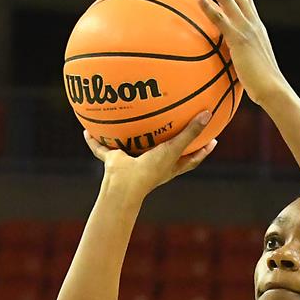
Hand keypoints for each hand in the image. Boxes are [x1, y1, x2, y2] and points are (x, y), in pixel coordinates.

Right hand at [86, 117, 216, 196]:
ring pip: (130, 149)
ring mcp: (132, 163)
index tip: (213, 140)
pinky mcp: (113, 162)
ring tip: (126, 121)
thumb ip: (190, 132)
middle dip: (166, 141)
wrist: (125, 185)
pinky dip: (94, 141)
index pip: (189, 159)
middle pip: (162, 153)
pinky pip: (101, 149)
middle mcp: (151, 164)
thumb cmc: (152, 170)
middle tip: (174, 124)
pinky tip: (86, 130)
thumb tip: (208, 113)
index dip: (201, 151)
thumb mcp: (173, 149)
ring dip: (126, 139)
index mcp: (168, 166)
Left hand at [195, 0, 286, 106]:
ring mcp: (246, 29)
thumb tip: (240, 64)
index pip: (248, 2)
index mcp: (258, 28)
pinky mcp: (238, 39)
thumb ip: (246, 59)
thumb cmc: (265, 86)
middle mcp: (253, 23)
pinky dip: (207, 5)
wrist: (273, 90)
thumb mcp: (255, 67)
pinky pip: (219, 18)